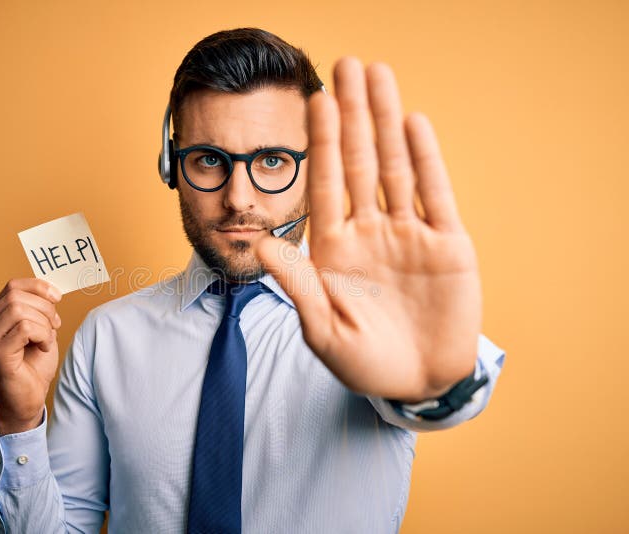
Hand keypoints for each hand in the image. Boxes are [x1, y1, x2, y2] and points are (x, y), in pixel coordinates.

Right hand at [0, 278, 62, 434]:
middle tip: (54, 325)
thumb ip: (38, 310)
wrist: (28, 401)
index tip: (56, 297)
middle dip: (44, 307)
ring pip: (20, 310)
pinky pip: (25, 329)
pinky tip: (44, 348)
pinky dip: (42, 335)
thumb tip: (51, 290)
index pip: (12, 286)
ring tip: (47, 339)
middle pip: (16, 296)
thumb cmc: (33, 367)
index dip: (38, 287)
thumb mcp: (38, 330)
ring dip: (44, 323)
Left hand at [255, 57, 480, 402]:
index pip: (326, 183)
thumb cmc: (364, 363)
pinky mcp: (446, 245)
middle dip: (353, 115)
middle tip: (345, 65)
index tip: (314, 99)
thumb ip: (298, 287)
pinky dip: (425, 159)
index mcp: (335, 248)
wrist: (418, 384)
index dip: (321, 142)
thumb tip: (262, 245)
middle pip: (360, 162)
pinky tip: (412, 123)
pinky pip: (435, 194)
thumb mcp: (323, 331)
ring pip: (396, 167)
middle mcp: (370, 231)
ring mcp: (409, 234)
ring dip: (387, 122)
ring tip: (378, 76)